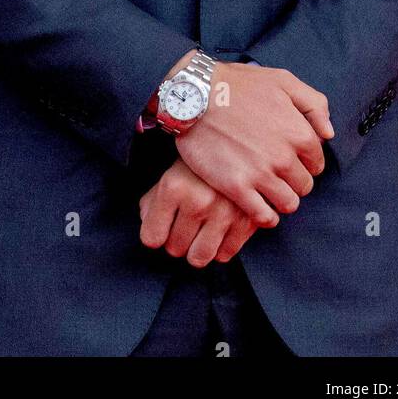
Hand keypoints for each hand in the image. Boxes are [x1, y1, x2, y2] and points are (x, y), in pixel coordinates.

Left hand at [139, 156, 258, 265]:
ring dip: (197, 249)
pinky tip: (219, 230)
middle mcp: (197, 201)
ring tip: (200, 232)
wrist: (241, 140)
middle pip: (175, 249)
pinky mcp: (246, 222)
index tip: (161, 229)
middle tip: (184, 224)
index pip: (152, 238)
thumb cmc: (199, 162)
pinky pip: (224, 255)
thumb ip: (153, 202)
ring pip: (199, 257)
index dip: (155, 235)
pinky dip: (220, 248)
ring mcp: (223, 213)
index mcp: (173, 187)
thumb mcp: (170, 174)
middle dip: (177, 240)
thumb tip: (150, 232)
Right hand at [175, 61, 333, 226]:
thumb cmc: (237, 84)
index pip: (316, 162)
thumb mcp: (281, 80)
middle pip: (304, 185)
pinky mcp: (236, 187)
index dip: (305, 161)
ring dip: (281, 198)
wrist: (193, 94)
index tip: (291, 157)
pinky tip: (258, 206)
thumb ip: (313, 104)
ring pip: (288, 204)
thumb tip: (328, 133)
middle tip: (277, 172)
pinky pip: (263, 216)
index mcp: (298, 133)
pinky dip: (265, 216)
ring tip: (268, 189)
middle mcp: (283, 157)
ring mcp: (259, 174)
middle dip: (294, 180)